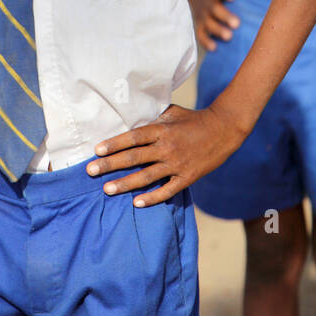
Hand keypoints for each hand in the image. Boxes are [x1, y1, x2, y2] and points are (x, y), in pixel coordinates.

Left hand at [86, 101, 245, 205]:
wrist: (224, 129)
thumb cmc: (194, 118)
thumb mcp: (172, 112)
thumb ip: (153, 117)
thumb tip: (131, 116)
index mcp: (162, 129)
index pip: (133, 137)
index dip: (114, 144)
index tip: (97, 150)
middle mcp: (167, 147)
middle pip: (134, 157)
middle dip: (110, 165)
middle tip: (90, 171)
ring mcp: (177, 164)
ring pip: (146, 176)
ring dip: (125, 184)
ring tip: (107, 189)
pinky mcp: (187, 177)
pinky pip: (167, 190)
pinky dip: (152, 198)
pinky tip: (136, 203)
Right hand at [193, 0, 239, 51]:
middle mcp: (208, 2)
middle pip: (215, 8)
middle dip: (225, 16)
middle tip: (237, 23)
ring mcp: (203, 15)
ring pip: (209, 23)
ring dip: (218, 30)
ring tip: (229, 36)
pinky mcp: (199, 26)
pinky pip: (201, 35)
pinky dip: (207, 42)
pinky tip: (215, 48)